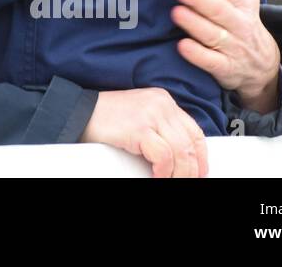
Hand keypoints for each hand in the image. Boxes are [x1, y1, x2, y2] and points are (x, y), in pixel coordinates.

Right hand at [80, 88, 207, 177]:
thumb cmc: (107, 118)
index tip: (200, 171)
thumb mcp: (141, 117)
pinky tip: (158, 176)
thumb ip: (161, 128)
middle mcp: (161, 104)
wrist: (80, 112)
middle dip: (192, 169)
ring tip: (169, 180)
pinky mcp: (140, 128)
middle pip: (190, 143)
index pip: (194, 130)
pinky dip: (164, 171)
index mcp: (163, 100)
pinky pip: (164, 156)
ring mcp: (151, 114)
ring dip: (179, 173)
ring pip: (181, 152)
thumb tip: (181, 155)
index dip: (201, 155)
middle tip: (187, 181)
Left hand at [172, 0, 280, 112]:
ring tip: (176, 13)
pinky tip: (182, 46)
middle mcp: (240, 24)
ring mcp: (233, 48)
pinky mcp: (226, 69)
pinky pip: (212, 63)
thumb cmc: (243, 20)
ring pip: (214, 35)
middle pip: (220, 10)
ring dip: (194, 24)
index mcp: (243, 3)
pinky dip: (197, 55)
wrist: (261, 64)